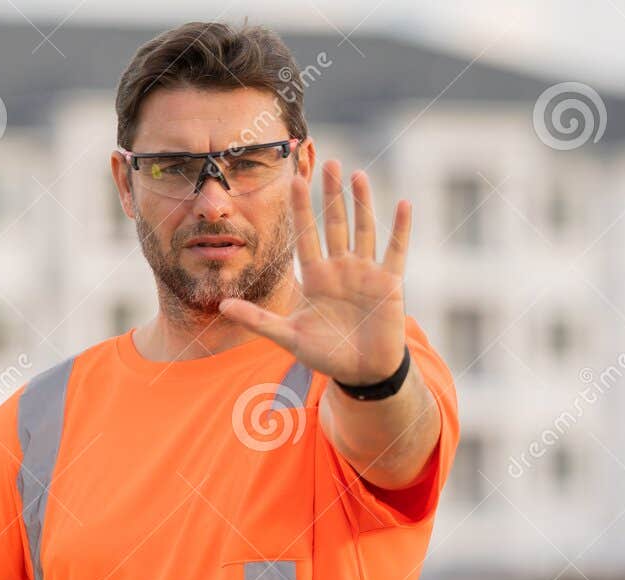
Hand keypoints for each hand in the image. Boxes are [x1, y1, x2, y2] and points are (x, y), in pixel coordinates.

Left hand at [219, 160, 409, 385]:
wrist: (360, 372)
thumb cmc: (325, 354)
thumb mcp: (288, 336)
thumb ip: (257, 320)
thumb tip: (222, 306)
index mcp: (316, 277)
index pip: (306, 235)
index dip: (301, 210)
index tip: (295, 181)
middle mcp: (340, 268)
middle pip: (335, 224)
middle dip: (332, 195)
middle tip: (329, 162)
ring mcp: (365, 273)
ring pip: (363, 230)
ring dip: (362, 203)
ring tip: (357, 174)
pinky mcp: (389, 283)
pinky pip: (396, 251)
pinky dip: (400, 229)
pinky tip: (403, 204)